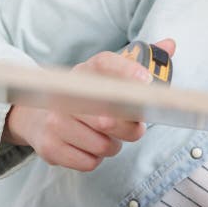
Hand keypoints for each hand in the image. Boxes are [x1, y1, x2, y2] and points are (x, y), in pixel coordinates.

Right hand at [3, 38, 175, 171]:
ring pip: (103, 144)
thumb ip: (141, 60)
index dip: (128, 72)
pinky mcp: (49, 146)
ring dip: (114, 145)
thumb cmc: (87, 95)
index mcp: (88, 69)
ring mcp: (55, 120)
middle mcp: (67, 93)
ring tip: (107, 135)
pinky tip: (89, 145)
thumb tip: (170, 44)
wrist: (37, 113)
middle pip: (111, 118)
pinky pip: (89, 162)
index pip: (107, 63)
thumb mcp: (110, 73)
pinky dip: (96, 158)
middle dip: (132, 128)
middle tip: (136, 127)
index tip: (146, 82)